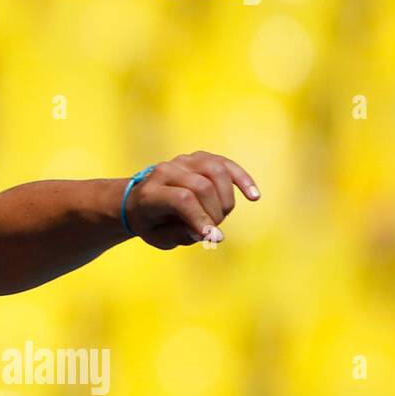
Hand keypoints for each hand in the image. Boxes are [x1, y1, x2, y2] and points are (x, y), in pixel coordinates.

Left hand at [124, 151, 259, 249]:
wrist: (140, 199)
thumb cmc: (151, 222)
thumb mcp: (158, 237)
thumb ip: (180, 235)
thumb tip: (210, 233)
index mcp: (151, 192)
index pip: (182, 199)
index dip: (202, 218)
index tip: (213, 237)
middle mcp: (165, 171)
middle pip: (203, 187)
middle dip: (214, 212)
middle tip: (212, 228)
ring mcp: (182, 161)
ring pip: (217, 172)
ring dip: (226, 199)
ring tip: (221, 215)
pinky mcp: (199, 158)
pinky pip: (225, 164)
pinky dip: (242, 179)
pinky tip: (254, 197)